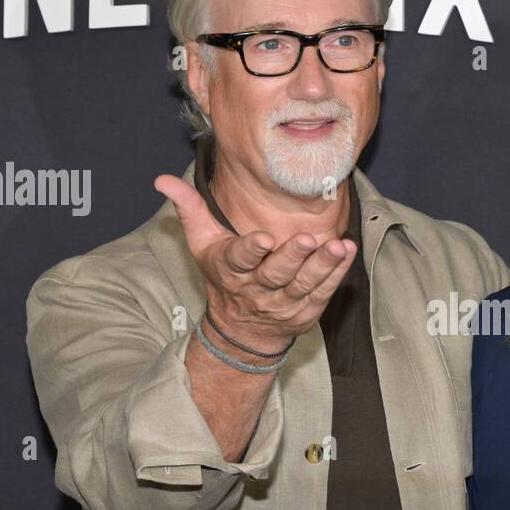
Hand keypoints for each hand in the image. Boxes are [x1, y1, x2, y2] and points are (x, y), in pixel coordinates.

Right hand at [153, 174, 356, 348]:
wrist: (242, 330)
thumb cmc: (223, 277)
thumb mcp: (202, 244)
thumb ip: (189, 209)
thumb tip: (162, 180)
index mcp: (231, 270)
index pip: (239, 260)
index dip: (251, 251)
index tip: (263, 239)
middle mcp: (257, 289)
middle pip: (276, 273)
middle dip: (291, 257)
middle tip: (306, 240)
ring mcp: (283, 303)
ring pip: (304, 284)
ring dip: (322, 265)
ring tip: (338, 246)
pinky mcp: (306, 310)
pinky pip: (323, 292)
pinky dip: (337, 274)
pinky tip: (347, 253)